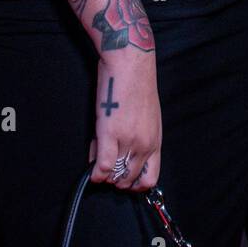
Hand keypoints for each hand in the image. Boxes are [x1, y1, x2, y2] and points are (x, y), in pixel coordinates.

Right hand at [88, 54, 160, 193]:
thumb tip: (121, 153)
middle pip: (129, 180)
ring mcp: (128, 140)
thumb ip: (138, 137)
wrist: (131, 62)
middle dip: (115, 179)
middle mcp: (145, 144)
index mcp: (155, 140)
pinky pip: (102, 167)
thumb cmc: (137, 84)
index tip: (123, 178)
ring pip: (114, 176)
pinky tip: (92, 168)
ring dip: (104, 175)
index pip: (150, 178)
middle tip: (106, 164)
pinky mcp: (110, 134)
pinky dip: (95, 173)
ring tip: (99, 156)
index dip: (134, 184)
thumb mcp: (146, 116)